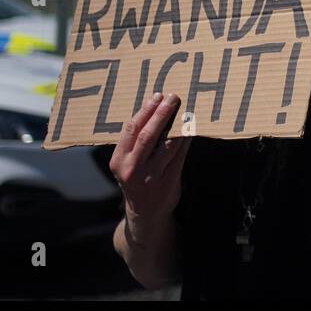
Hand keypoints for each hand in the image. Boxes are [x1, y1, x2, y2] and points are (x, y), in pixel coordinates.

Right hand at [109, 93, 190, 225]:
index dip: (145, 111)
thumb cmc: (137, 179)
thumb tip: (156, 108)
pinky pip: (180, 155)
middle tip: (174, 97)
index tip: (157, 96)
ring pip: (167, 144)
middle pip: (148, 135)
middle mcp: (132, 169)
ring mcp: (151, 177)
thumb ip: (136, 141)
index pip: (131, 129)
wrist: (146, 213)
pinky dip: (186, 139)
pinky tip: (191, 128)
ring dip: (178, 125)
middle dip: (162, 113)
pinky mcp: (169, 181)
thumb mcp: (128, 163)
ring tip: (185, 110)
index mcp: (119, 160)